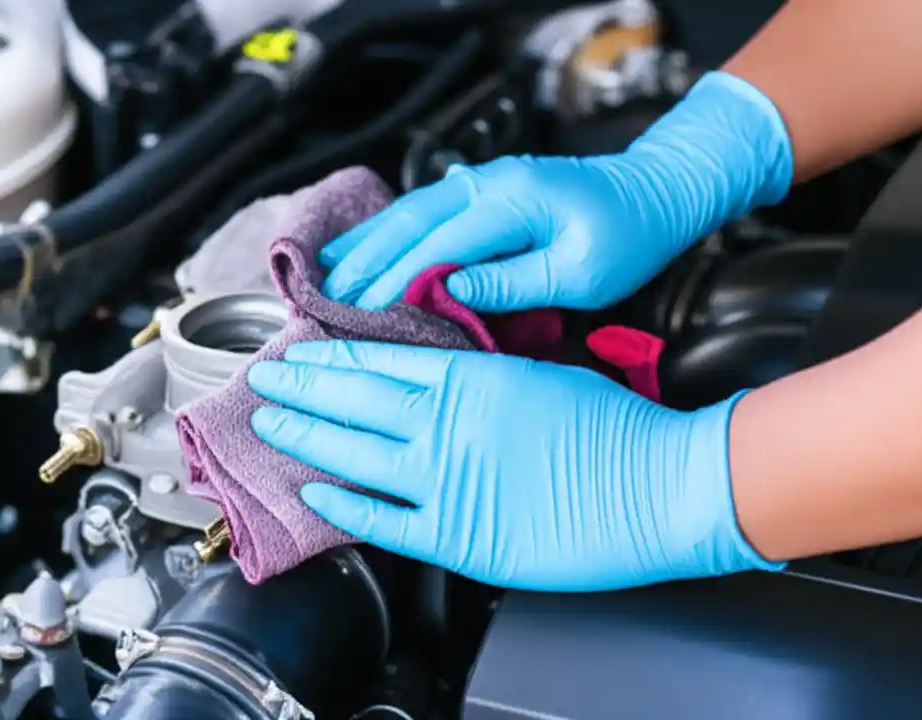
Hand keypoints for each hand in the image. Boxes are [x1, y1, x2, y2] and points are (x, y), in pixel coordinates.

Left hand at [246, 340, 781, 591]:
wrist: (660, 484)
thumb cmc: (617, 428)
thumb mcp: (542, 373)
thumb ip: (482, 376)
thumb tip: (442, 376)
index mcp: (470, 378)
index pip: (378, 361)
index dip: (328, 357)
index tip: (296, 350)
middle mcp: (447, 424)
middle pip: (352, 400)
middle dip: (299, 389)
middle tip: (261, 380)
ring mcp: (447, 479)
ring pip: (353, 454)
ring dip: (305, 436)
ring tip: (270, 424)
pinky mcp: (460, 533)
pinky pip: (384, 520)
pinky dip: (344, 506)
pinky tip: (314, 493)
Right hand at [320, 71, 792, 311]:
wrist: (658, 191)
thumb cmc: (630, 234)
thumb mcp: (585, 271)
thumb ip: (517, 282)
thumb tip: (455, 292)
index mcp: (511, 201)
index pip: (434, 246)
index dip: (389, 282)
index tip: (353, 315)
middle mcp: (486, 184)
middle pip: (407, 225)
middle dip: (360, 266)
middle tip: (318, 304)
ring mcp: (481, 182)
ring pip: (405, 214)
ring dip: (363, 247)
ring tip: (321, 279)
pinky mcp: (482, 191)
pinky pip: (421, 211)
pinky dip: (384, 233)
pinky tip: (358, 251)